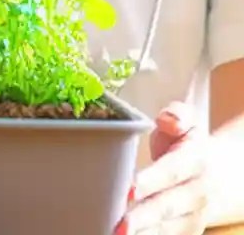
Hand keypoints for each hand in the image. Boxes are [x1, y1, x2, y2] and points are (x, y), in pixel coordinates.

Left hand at [116, 101, 208, 234]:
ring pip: (168, 228)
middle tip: (119, 225)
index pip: (172, 171)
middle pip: (168, 205)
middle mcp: (198, 191)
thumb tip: (169, 119)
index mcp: (196, 160)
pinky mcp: (188, 230)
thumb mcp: (186, 122)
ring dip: (143, 233)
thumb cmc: (186, 144)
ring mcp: (195, 214)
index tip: (128, 189)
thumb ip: (177, 115)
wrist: (220, 173)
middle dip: (142, 217)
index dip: (151, 181)